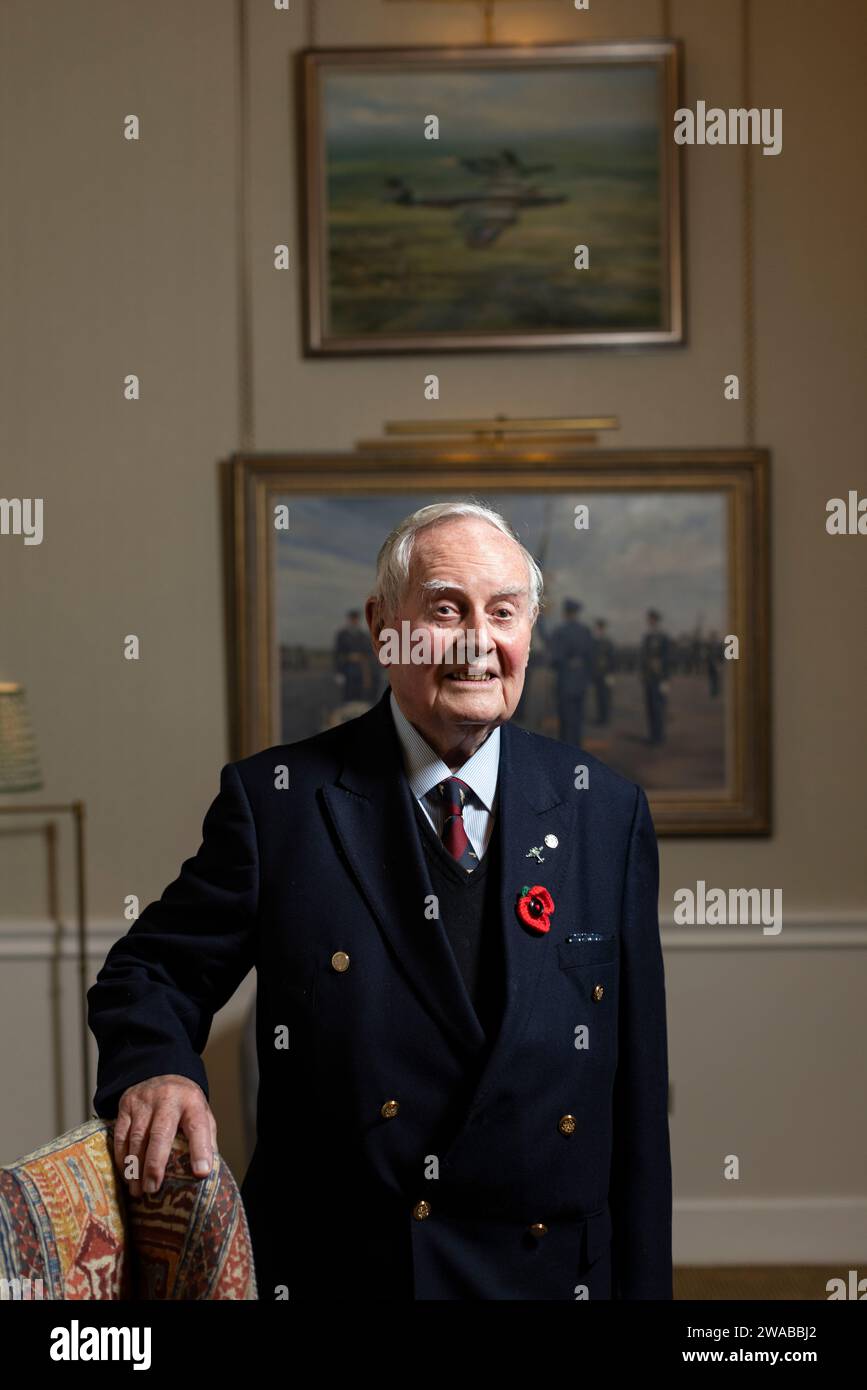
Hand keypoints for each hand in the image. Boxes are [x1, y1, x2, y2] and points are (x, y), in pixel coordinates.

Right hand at [113, 1074, 216, 1197]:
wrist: (163, 1074)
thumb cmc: (185, 1105)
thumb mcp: (202, 1115)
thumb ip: (206, 1140)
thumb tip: (208, 1173)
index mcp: (193, 1103)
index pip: (198, 1127)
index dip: (200, 1151)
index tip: (201, 1173)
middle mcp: (168, 1098)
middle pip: (160, 1134)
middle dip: (154, 1165)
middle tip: (152, 1189)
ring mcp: (145, 1100)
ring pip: (136, 1138)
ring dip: (135, 1167)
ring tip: (137, 1190)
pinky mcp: (126, 1104)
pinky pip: (121, 1135)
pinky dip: (122, 1157)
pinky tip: (126, 1173)